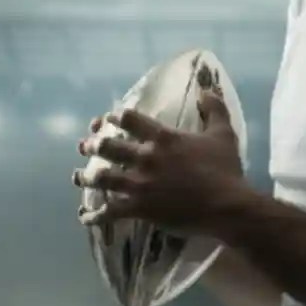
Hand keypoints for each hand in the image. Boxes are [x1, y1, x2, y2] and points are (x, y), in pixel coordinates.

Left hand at [72, 87, 251, 237]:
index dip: (114, 117)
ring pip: (102, 178)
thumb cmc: (226, 170)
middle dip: (92, 145)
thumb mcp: (223, 133)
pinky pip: (110, 211)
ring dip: (86, 177)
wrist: (227, 206)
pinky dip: (94, 214)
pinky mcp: (140, 209)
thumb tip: (205, 89)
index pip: (130, 119)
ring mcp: (140, 184)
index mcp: (163, 138)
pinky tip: (85, 216)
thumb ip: (214, 108)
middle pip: (108, 146)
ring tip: (78, 177)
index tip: (106, 119)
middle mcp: (146, 158)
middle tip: (84, 145)